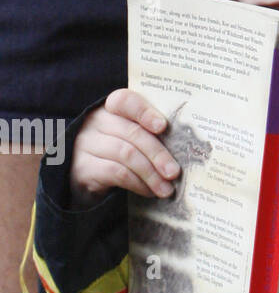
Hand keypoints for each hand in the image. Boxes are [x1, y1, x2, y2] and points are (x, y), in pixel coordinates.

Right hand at [70, 89, 179, 207]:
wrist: (84, 182)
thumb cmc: (115, 157)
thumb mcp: (130, 141)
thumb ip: (148, 136)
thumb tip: (182, 148)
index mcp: (109, 110)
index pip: (124, 100)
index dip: (144, 112)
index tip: (163, 126)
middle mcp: (94, 123)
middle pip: (132, 133)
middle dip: (158, 154)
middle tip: (174, 172)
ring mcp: (85, 144)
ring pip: (126, 154)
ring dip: (151, 174)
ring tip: (166, 189)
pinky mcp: (83, 167)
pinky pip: (116, 173)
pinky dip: (138, 183)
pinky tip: (148, 191)